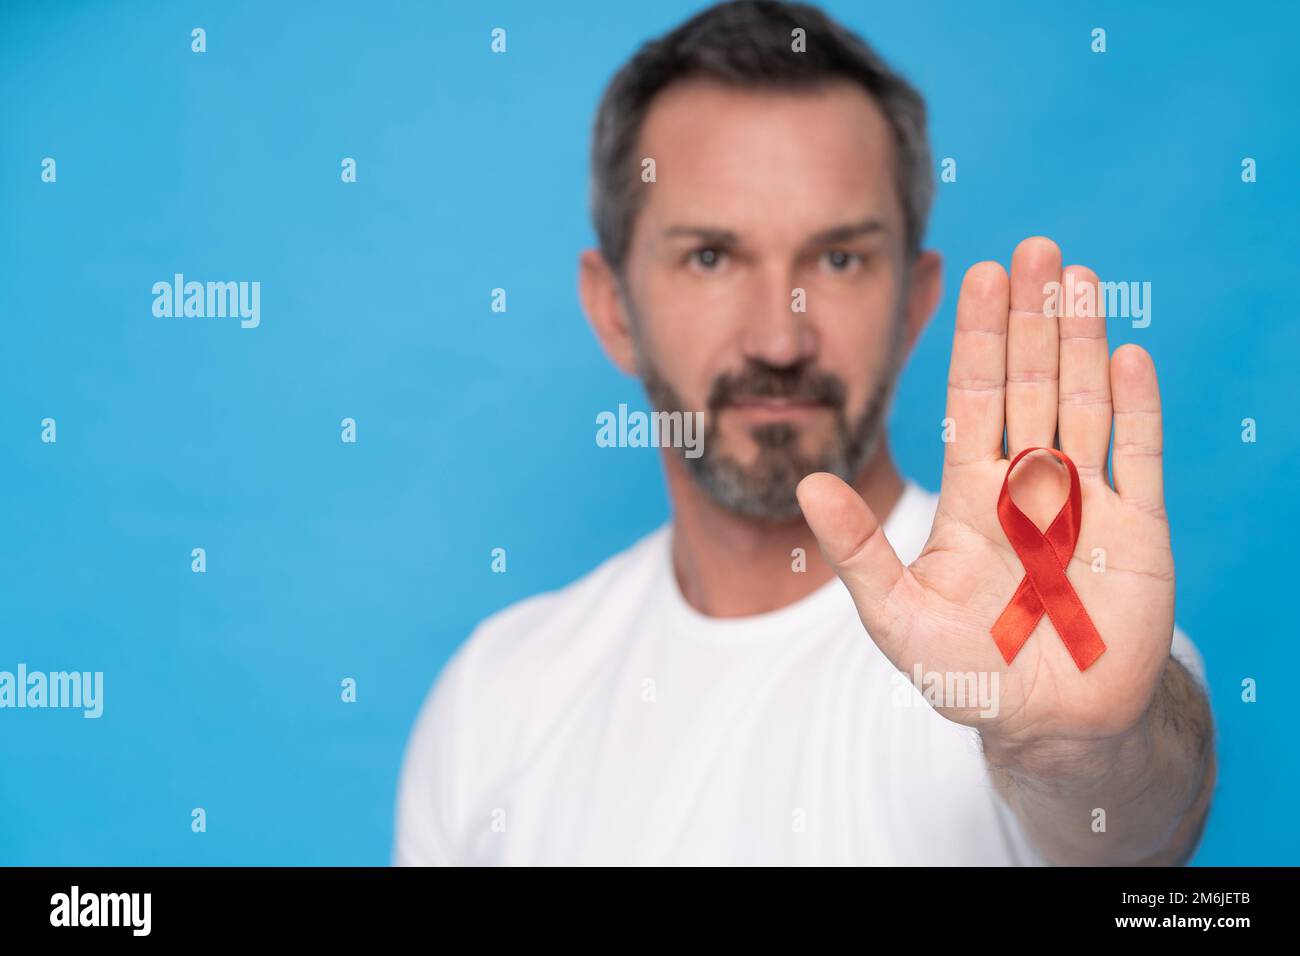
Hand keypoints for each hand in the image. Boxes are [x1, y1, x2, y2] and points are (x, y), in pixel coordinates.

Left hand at [797, 237, 1174, 754]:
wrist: (1049, 724)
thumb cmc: (968, 672)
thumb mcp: (897, 616)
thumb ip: (858, 549)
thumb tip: (805, 485)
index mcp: (972, 494)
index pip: (974, 398)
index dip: (976, 339)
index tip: (976, 273)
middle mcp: (1030, 483)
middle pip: (1031, 383)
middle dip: (1030, 318)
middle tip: (1033, 247)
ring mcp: (1087, 500)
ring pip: (1084, 402)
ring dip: (1081, 340)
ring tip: (1077, 276)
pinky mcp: (1140, 529)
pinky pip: (1139, 456)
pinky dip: (1135, 406)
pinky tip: (1126, 355)